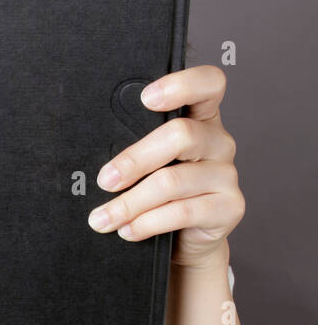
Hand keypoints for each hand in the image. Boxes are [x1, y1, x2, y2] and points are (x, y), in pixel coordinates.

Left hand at [87, 65, 243, 268]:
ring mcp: (227, 174)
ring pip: (173, 181)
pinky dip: (148, 223)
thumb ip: (136, 147)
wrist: (185, 240)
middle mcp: (219, 141)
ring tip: (104, 218)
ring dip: (130, 202)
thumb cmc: (160, 194)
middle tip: (104, 180)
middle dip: (134, 159)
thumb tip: (95, 159)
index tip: (146, 99)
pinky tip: (128, 230)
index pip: (208, 84)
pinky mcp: (230, 207)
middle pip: (181, 135)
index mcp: (201, 118)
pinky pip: (183, 212)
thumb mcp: (148, 164)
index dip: (181, 85)